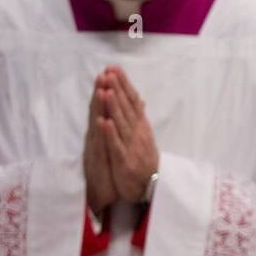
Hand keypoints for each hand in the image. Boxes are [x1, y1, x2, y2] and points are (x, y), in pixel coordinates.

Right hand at [84, 78, 116, 217]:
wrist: (102, 195)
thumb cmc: (107, 168)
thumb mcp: (111, 144)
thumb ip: (112, 126)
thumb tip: (115, 109)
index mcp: (101, 132)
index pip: (103, 107)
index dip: (106, 89)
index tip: (110, 71)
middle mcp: (95, 138)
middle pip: (97, 111)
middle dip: (100, 92)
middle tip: (103, 73)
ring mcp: (95, 149)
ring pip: (96, 125)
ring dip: (98, 108)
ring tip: (101, 90)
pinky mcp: (98, 162)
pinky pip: (100, 146)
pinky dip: (101, 133)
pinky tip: (102, 121)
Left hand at [98, 66, 158, 202]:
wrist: (151, 187)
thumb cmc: (145, 159)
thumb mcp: (144, 136)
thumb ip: (139, 117)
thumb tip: (139, 99)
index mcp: (141, 125)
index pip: (132, 100)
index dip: (124, 84)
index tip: (115, 68)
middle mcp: (138, 132)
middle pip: (127, 108)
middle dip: (118, 89)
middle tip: (110, 72)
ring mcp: (132, 146)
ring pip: (122, 124)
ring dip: (114, 107)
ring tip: (107, 90)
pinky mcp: (125, 161)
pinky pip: (117, 146)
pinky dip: (110, 134)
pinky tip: (104, 122)